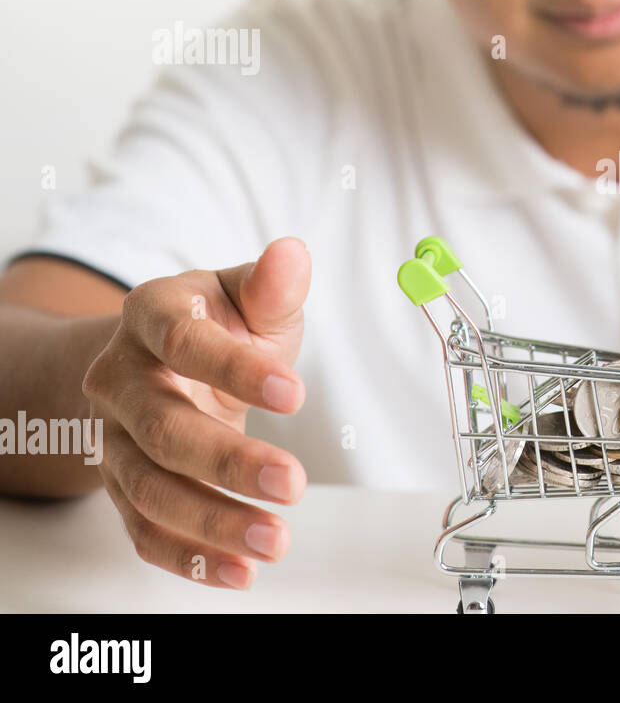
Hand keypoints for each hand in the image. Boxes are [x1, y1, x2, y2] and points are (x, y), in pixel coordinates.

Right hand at [83, 237, 310, 588]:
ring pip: (150, 489)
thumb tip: (294, 255)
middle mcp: (121, 379)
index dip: (236, 370)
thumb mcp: (250, 296)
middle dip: (229, 462)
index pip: (184, 344)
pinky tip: (239, 572)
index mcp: (151, 316)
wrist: (166, 356)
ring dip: (213, 520)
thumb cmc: (221, 322)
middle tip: (292, 484)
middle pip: (164, 429)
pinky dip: (189, 557)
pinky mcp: (123, 485)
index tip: (296, 395)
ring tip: (275, 540)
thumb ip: (273, 286)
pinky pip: (144, 529)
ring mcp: (116, 438)